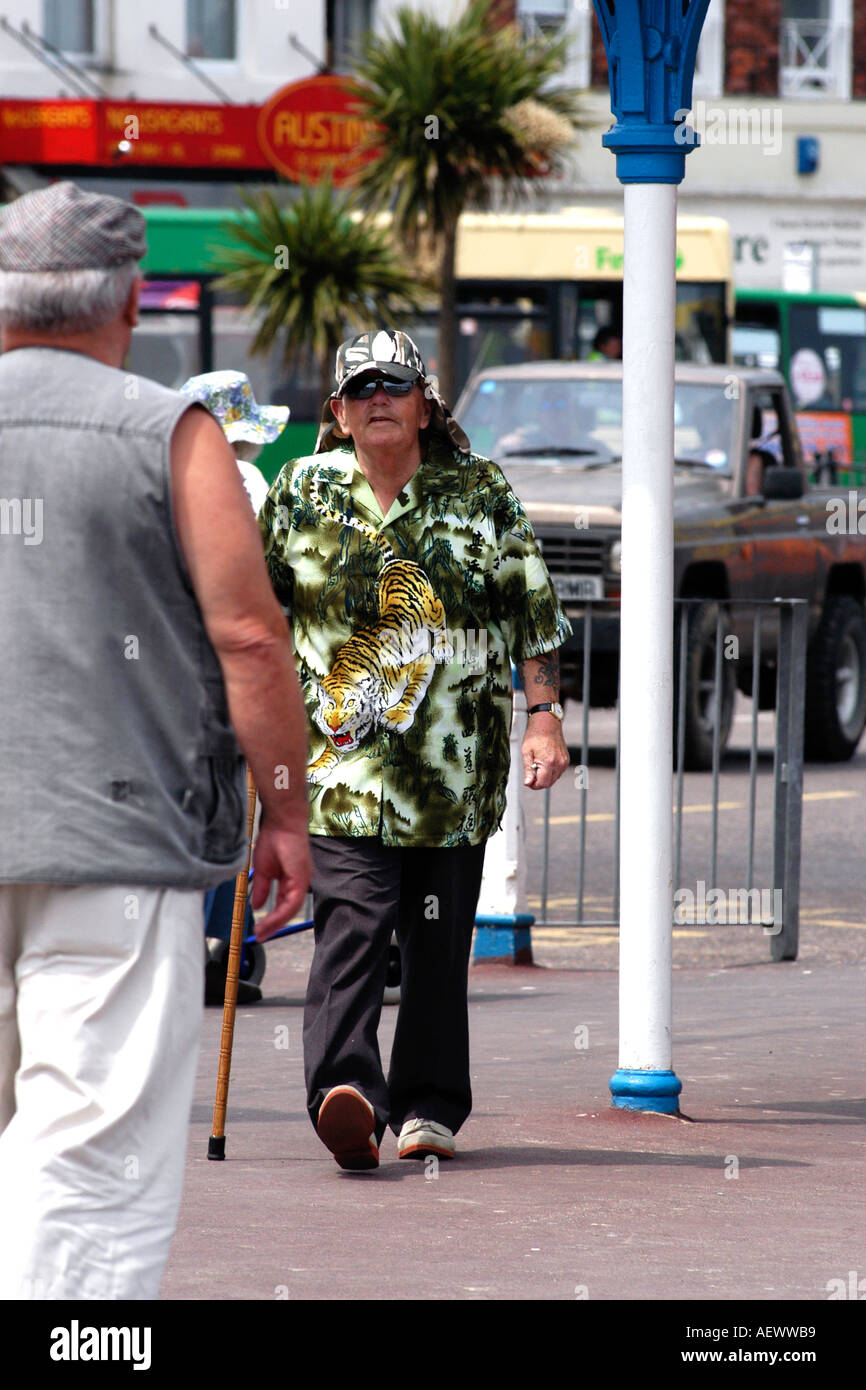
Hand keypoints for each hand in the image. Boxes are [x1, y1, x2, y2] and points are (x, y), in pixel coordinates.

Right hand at [248, 819, 311, 940]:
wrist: (280, 822)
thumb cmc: (274, 839)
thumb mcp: (263, 870)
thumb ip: (263, 889)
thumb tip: (257, 906)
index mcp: (292, 879)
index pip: (283, 904)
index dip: (272, 917)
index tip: (260, 929)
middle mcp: (300, 882)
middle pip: (288, 910)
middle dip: (273, 925)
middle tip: (260, 936)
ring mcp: (303, 880)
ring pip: (291, 909)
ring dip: (275, 923)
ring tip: (261, 933)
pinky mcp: (302, 878)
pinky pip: (292, 902)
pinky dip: (280, 914)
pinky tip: (269, 921)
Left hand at [522, 716, 569, 789]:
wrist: (547, 723)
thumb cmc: (535, 735)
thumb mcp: (526, 753)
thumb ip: (528, 770)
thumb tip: (528, 783)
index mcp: (549, 762)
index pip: (542, 783)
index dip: (534, 785)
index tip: (528, 781)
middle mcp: (559, 763)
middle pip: (549, 783)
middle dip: (539, 782)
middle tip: (531, 773)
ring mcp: (564, 762)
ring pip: (554, 778)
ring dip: (545, 776)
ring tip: (538, 764)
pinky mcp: (566, 759)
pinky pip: (558, 772)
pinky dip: (551, 771)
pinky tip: (544, 762)